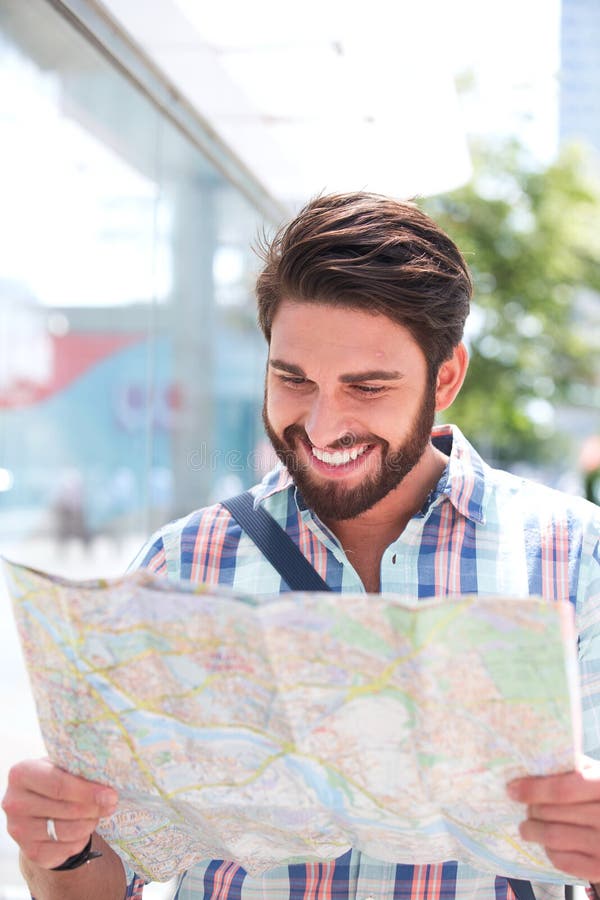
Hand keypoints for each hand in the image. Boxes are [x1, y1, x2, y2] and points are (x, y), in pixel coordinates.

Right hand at [2, 758, 117, 868]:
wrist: (38, 808)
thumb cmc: (55, 779)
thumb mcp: (62, 767)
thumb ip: (78, 770)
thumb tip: (108, 781)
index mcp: (21, 774)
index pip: (58, 785)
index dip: (87, 791)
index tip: (110, 795)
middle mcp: (14, 803)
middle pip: (66, 809)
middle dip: (94, 808)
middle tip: (111, 804)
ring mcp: (19, 830)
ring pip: (67, 831)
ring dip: (89, 823)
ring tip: (97, 815)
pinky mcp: (30, 852)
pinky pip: (64, 849)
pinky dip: (80, 840)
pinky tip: (83, 829)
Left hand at [508, 756, 599, 881]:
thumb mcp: (596, 776)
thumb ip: (572, 769)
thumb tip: (532, 765)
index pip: (562, 789)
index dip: (533, 789)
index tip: (512, 789)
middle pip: (552, 813)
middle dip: (532, 809)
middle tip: (526, 808)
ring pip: (553, 837)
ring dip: (533, 830)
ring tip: (527, 826)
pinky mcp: (598, 869)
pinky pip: (562, 860)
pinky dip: (548, 850)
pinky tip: (547, 843)